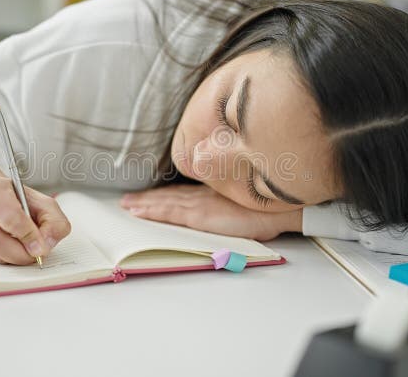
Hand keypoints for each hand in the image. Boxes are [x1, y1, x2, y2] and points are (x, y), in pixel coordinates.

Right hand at [0, 165, 70, 264]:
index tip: (40, 248)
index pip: (10, 217)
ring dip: (12, 257)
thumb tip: (45, 245)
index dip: (28, 236)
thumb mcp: (43, 204)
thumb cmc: (19, 201)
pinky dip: (0, 257)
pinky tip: (7, 245)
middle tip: (34, 255)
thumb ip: (54, 222)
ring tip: (23, 248)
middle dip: (21, 254)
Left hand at [120, 184, 301, 240]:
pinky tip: (138, 211)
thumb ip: (228, 204)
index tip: (147, 196)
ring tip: (127, 206)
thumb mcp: (243, 202)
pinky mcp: (200, 215)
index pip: (181, 194)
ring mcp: (200, 204)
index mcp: (213, 193)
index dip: (162, 195)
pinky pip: (169, 212)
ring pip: (164, 203)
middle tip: (127, 200)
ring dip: (144, 204)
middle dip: (147, 199)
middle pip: (168, 197)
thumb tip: (221, 210)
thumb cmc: (268, 208)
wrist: (281, 209)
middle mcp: (202, 195)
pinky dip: (151, 211)